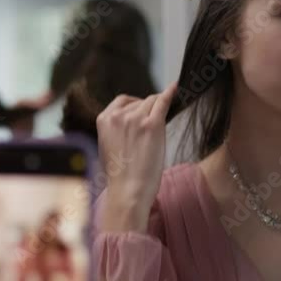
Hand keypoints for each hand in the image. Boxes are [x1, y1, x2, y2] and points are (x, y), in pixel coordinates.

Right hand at [95, 81, 177, 232]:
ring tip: (161, 126)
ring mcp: (136, 118)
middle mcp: (118, 115)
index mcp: (103, 120)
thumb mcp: (108, 147)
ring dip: (158, 110)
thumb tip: (132, 121)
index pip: (122, 101)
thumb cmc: (119, 176)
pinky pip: (163, 102)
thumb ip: (116, 130)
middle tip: (153, 127)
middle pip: (140, 102)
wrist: (128, 191)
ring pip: (152, 102)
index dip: (135, 105)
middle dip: (148, 111)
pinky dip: (170, 94)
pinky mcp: (153, 125)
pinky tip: (177, 89)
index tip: (142, 111)